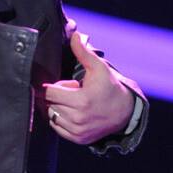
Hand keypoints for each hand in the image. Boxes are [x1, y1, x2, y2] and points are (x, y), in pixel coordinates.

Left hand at [44, 30, 135, 145]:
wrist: (123, 112)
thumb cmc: (109, 87)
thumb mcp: (98, 67)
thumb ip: (83, 52)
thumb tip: (75, 34)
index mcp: (81, 100)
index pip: (49, 93)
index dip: (53, 86)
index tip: (65, 84)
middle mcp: (78, 118)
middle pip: (49, 104)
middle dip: (57, 96)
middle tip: (73, 92)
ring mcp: (77, 131)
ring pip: (52, 115)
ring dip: (58, 108)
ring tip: (74, 103)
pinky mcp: (77, 138)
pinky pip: (56, 127)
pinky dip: (60, 119)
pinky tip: (73, 113)